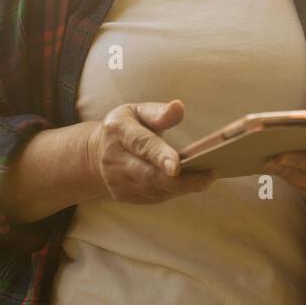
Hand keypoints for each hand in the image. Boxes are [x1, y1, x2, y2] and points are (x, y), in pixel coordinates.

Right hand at [87, 99, 215, 203]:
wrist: (97, 151)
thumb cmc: (128, 126)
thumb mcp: (139, 110)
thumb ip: (160, 112)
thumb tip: (179, 107)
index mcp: (118, 131)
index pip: (141, 145)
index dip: (160, 156)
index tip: (178, 165)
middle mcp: (113, 159)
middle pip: (149, 175)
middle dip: (180, 180)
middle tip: (208, 176)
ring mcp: (116, 181)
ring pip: (153, 189)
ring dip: (181, 187)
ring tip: (205, 178)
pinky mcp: (123, 195)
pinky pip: (153, 197)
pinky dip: (173, 192)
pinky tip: (189, 184)